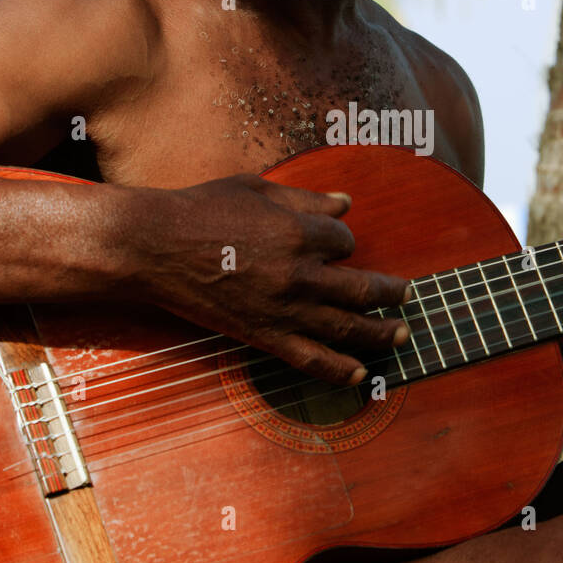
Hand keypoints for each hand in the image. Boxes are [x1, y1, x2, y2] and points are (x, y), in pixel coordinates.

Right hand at [127, 174, 410, 385]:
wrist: (154, 246)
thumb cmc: (202, 208)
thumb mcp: (258, 189)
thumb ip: (306, 198)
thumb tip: (346, 202)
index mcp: (299, 232)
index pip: (345, 243)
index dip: (344, 243)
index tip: (337, 245)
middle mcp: (299, 273)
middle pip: (362, 288)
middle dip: (391, 293)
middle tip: (408, 295)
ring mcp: (283, 309)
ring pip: (346, 327)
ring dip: (381, 333)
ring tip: (402, 335)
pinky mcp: (262, 335)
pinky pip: (309, 359)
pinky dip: (338, 369)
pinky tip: (359, 373)